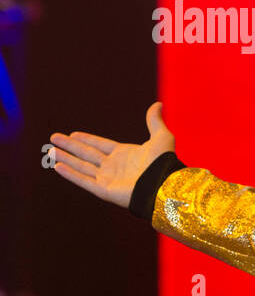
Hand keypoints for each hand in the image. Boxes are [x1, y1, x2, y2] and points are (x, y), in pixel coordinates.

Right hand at [49, 101, 175, 208]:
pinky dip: (70, 174)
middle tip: (53, 138)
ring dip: (65, 158)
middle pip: (87, 154)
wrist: (163, 184)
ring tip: (50, 151)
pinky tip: (57, 166)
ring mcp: (108, 179)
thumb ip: (155, 121)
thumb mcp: (161, 137)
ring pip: (81, 167)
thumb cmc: (163, 162)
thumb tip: (158, 104)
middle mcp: (114, 167)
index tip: (73, 134)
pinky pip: (83, 181)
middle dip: (70, 146)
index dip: (87, 139)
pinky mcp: (104, 190)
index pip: (101, 145)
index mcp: (125, 154)